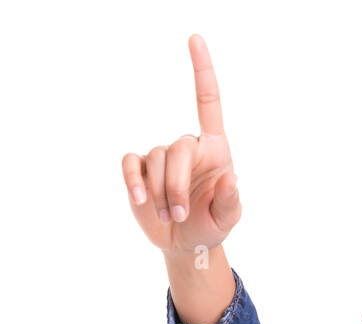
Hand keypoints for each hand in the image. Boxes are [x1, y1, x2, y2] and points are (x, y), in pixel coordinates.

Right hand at [121, 33, 241, 254]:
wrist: (185, 245)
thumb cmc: (211, 226)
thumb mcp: (227, 219)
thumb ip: (231, 201)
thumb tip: (231, 179)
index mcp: (214, 148)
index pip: (208, 102)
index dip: (202, 71)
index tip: (194, 39)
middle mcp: (188, 146)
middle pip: (177, 149)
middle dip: (176, 185)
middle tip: (180, 215)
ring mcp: (162, 157)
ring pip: (155, 160)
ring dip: (160, 193)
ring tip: (170, 217)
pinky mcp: (140, 170)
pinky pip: (130, 164)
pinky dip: (133, 180)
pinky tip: (140, 199)